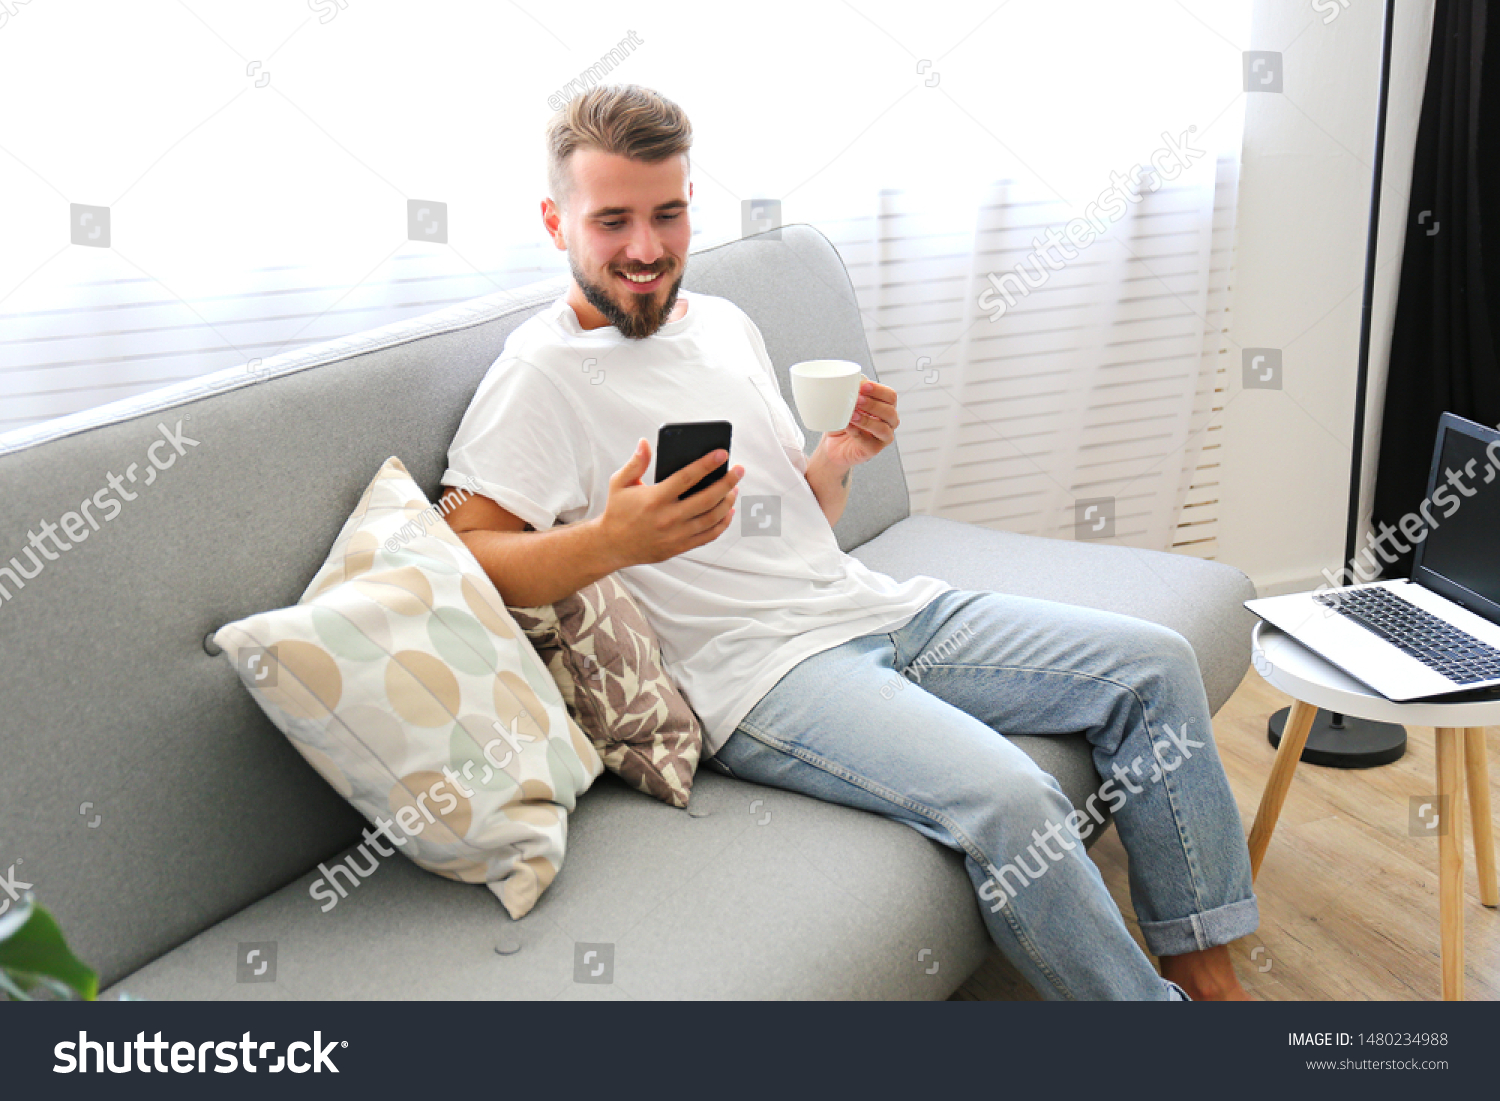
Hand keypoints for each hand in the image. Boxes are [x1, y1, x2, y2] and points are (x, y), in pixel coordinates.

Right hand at [595, 438, 744, 567]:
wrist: (611, 546)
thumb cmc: (617, 512)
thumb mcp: (620, 483)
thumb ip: (636, 463)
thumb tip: (645, 443)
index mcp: (655, 499)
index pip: (687, 477)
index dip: (707, 464)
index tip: (722, 453)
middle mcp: (668, 518)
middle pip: (707, 498)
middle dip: (727, 482)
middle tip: (739, 470)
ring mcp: (676, 535)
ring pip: (712, 518)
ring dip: (727, 502)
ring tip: (734, 489)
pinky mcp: (680, 547)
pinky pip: (708, 535)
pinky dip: (722, 523)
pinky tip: (728, 511)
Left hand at [820, 379, 897, 468]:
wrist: (832, 444)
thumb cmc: (842, 421)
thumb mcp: (845, 404)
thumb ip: (851, 393)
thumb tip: (850, 382)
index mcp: (885, 406)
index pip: (890, 396)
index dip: (879, 390)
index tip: (863, 386)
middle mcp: (889, 422)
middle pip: (890, 411)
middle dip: (873, 404)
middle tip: (857, 400)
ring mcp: (883, 437)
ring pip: (883, 428)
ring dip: (867, 420)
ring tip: (852, 415)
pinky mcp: (874, 450)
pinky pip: (869, 441)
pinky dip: (857, 433)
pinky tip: (848, 427)